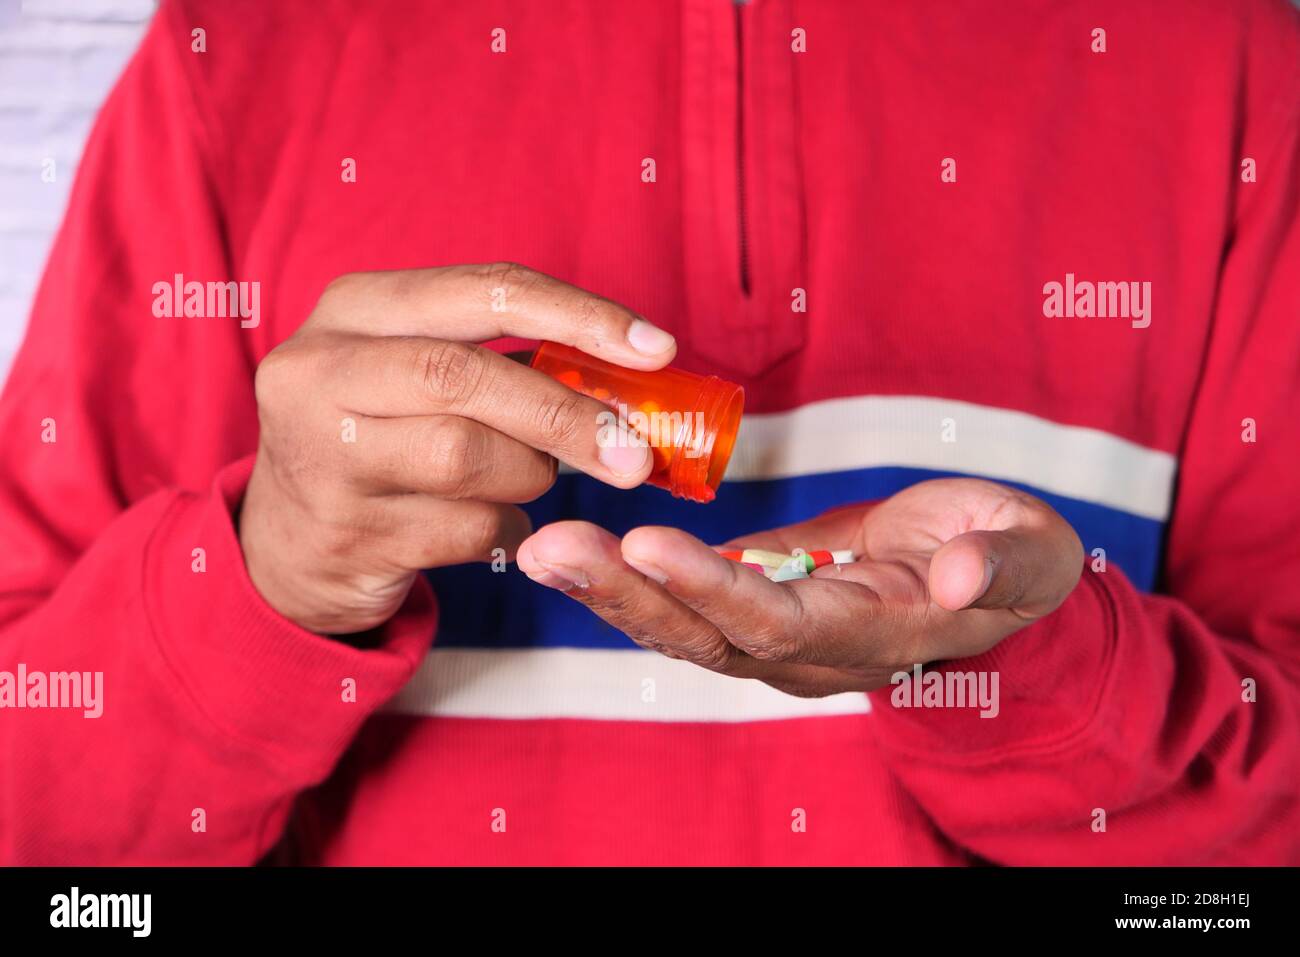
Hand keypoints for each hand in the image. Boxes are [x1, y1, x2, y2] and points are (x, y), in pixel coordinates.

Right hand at [240, 264, 675, 633]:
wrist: (287, 544)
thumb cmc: (381, 439)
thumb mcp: (413, 372)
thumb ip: (502, 359)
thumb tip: (634, 375)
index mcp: (354, 307)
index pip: (485, 289)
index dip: (581, 315)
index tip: (658, 350)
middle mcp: (321, 370)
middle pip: (469, 377)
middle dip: (569, 415)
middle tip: (637, 454)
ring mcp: (323, 454)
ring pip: (469, 458)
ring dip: (529, 477)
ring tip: (527, 481)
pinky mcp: (345, 532)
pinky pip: (466, 530)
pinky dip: (505, 531)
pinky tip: (492, 527)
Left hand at [515, 478, 1083, 695]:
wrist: (980, 578)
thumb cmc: (1010, 558)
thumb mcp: (1029, 552)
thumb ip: (999, 563)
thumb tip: (958, 577)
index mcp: (871, 633)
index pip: (778, 622)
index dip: (713, 589)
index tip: (646, 543)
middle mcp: (809, 651)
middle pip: (705, 636)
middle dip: (626, 595)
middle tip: (550, 549)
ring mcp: (773, 636)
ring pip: (679, 627)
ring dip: (606, 590)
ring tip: (539, 549)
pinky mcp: (751, 606)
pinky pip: (679, 602)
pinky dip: (622, 581)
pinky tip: (568, 551)